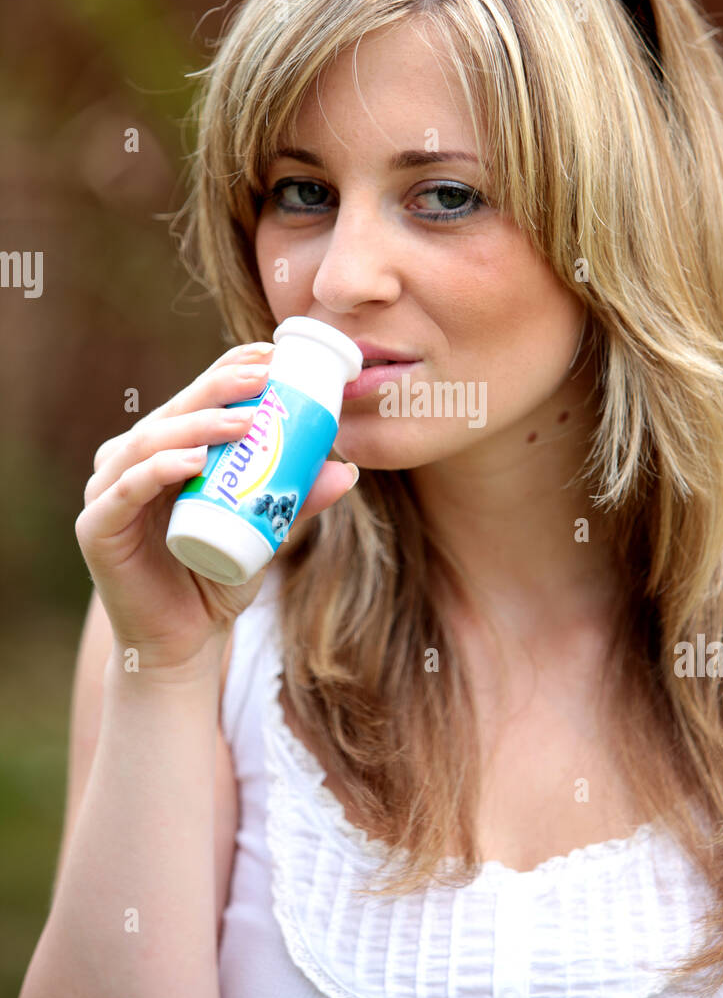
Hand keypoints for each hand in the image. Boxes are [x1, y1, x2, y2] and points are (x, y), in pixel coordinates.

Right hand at [75, 341, 358, 672]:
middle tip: (266, 378)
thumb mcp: (266, 530)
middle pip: (176, 410)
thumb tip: (349, 470)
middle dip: (222, 387)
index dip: (230, 367)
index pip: (197, 395)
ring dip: (198, 424)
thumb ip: (298, 500)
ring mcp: (109, 490)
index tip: (274, 354)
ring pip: (150, 440)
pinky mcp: (97, 526)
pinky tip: (190, 460)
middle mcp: (133, 459)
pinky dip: (157, 469)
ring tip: (244, 421)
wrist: (182, 642)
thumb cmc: (218, 575)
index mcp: (167, 447)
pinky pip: (127, 489)